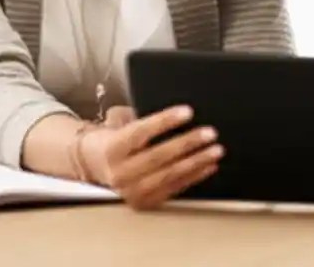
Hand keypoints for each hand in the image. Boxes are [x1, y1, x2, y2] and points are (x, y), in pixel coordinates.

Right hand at [77, 105, 222, 209]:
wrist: (97, 166)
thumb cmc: (117, 139)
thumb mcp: (122, 123)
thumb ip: (144, 118)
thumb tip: (180, 112)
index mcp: (112, 148)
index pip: (140, 132)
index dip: (165, 121)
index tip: (188, 111)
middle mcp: (119, 173)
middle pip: (157, 156)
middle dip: (187, 144)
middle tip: (210, 133)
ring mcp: (131, 191)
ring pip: (168, 175)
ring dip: (196, 162)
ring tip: (216, 150)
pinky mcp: (144, 202)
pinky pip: (174, 188)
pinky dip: (194, 176)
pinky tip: (209, 166)